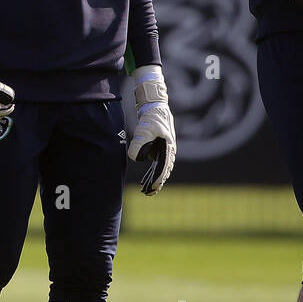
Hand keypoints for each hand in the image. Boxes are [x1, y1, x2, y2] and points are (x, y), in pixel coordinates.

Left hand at [127, 66, 175, 194]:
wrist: (155, 108)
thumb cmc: (151, 118)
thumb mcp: (144, 129)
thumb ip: (139, 142)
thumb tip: (134, 158)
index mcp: (168, 147)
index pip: (164, 167)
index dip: (158, 178)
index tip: (153, 187)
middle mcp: (168, 151)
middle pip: (163, 171)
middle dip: (157, 183)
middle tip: (149, 194)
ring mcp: (163, 151)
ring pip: (159, 169)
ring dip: (154, 180)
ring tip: (147, 191)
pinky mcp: (158, 150)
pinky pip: (155, 165)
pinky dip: (151, 173)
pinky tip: (145, 181)